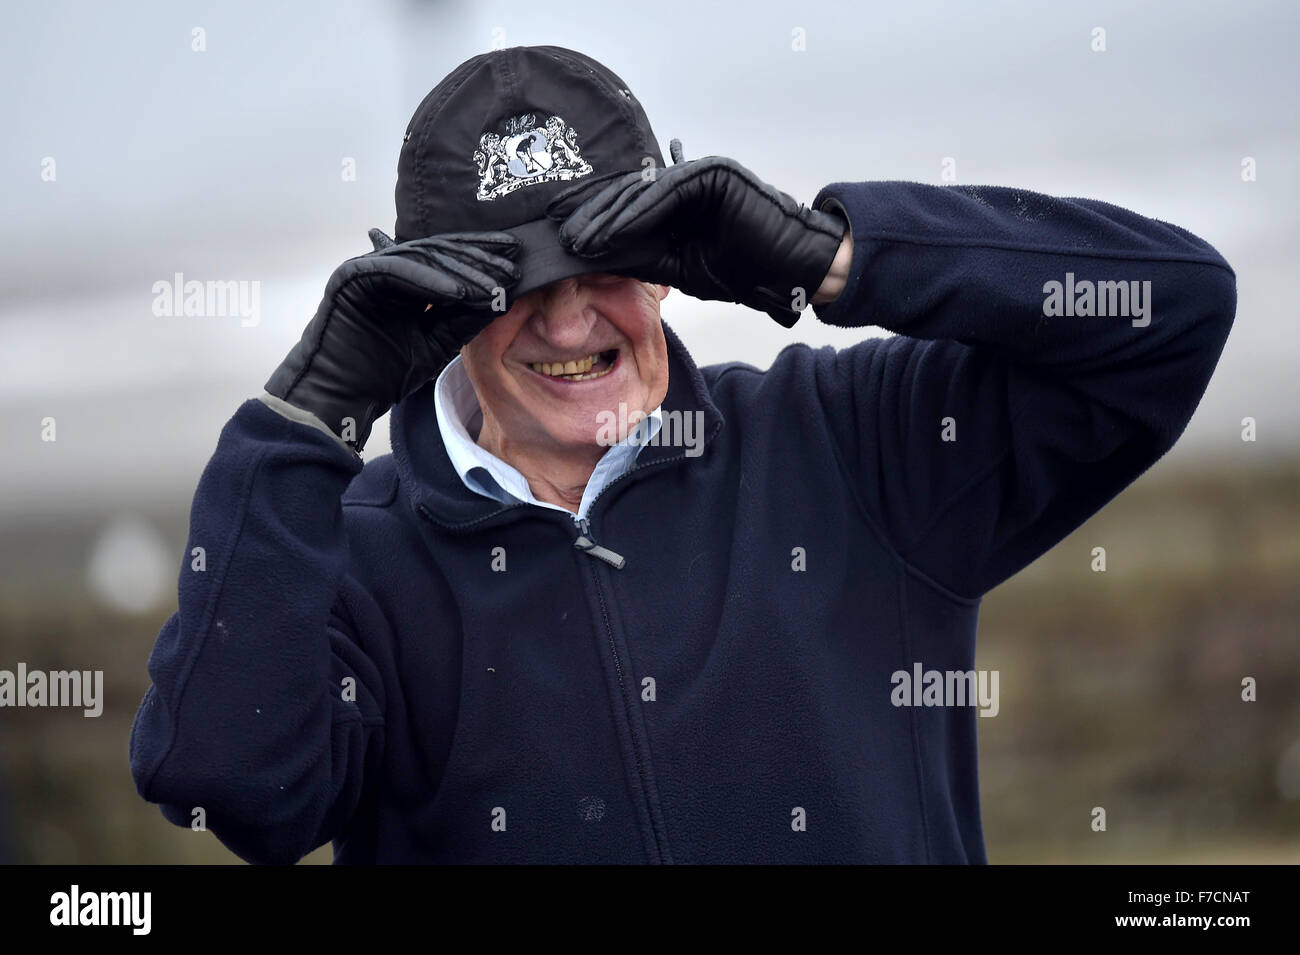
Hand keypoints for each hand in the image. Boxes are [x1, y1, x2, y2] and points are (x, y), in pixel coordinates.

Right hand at [264, 229, 519, 450]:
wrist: (340, 396)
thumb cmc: (383, 374)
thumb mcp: (436, 343)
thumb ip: (463, 320)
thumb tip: (501, 298)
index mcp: (405, 280)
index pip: (447, 259)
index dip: (481, 256)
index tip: (516, 260)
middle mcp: (386, 267)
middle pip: (438, 251)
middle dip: (478, 255)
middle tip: (512, 260)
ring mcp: (367, 268)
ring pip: (421, 258)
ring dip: (461, 270)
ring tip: (493, 283)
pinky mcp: (352, 276)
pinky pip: (396, 270)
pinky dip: (429, 280)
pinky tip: (459, 293)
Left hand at [544, 140, 845, 326]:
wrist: (791, 269)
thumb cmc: (744, 271)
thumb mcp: (681, 267)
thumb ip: (644, 256)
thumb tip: (599, 256)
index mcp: (681, 202)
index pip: (631, 207)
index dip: (597, 221)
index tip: (567, 241)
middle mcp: (688, 181)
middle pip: (630, 194)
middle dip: (594, 217)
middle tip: (565, 239)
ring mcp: (701, 172)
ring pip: (644, 191)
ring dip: (610, 217)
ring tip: (583, 239)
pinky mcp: (713, 172)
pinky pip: (666, 192)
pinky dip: (638, 213)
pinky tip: (613, 231)